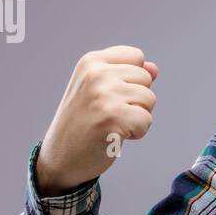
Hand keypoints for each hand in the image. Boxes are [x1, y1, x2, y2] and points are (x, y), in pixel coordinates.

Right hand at [35, 45, 158, 194]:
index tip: (110, 95)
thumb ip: (127, 76)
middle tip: (109, 114)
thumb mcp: (99, 91)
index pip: (136, 56)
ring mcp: (104, 95)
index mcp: (91, 62)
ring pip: (149, 99)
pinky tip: (115, 135)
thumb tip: (154, 69)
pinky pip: (146, 120)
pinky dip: (137, 133)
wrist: (60, 158)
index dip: (133, 79)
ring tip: (112, 124)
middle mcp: (96, 73)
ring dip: (137, 116)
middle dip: (136, 99)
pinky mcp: (113, 117)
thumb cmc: (82, 124)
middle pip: (146, 78)